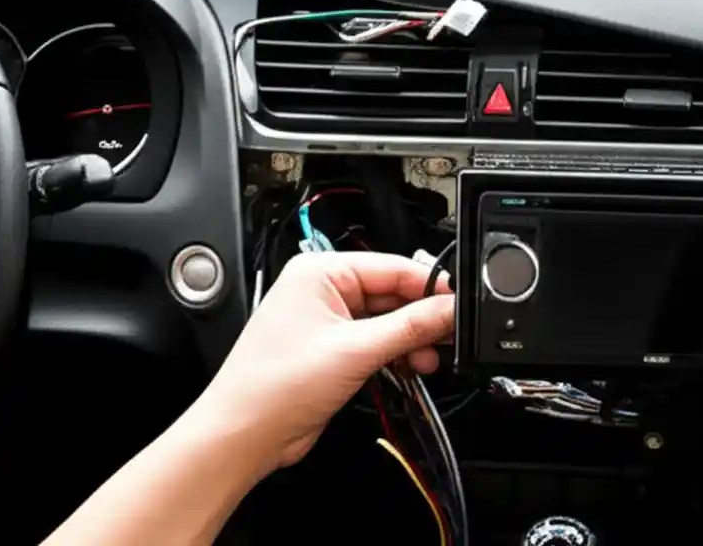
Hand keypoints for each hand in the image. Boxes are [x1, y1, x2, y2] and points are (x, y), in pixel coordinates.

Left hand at [190, 252, 454, 472]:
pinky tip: (413, 367)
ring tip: (430, 359)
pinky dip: (397, 355)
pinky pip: (376, 343)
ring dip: (412, 340)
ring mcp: (327, 322)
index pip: (391, 267)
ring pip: (388, 321)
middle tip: (451, 335)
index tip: (459, 304)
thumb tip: (448, 309)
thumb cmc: (272, 387)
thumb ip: (410, 327)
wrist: (243, 435)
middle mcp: (322, 291)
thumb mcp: (355, 351)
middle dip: (422, 318)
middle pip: (392, 294)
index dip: (430, 287)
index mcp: (320, 272)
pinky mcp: (333, 351)